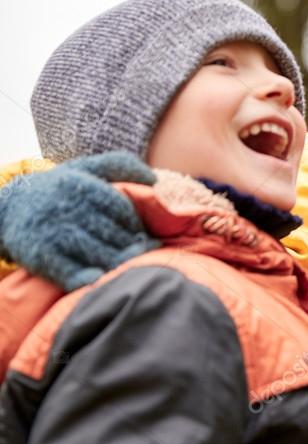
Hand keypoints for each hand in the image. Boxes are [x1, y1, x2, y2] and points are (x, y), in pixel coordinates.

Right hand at [0, 152, 158, 290]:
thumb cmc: (60, 189)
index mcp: (78, 185)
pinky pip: (73, 273)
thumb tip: (156, 179)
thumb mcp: (85, 168)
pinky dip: (92, 278)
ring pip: (98, 254)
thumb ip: (120, 165)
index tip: (146, 232)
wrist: (8, 208)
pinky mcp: (40, 256)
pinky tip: (103, 278)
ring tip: (130, 265)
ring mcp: (52, 233)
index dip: (137, 223)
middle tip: (144, 252)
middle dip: (132, 245)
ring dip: (119, 263)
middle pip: (112, 233)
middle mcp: (64, 208)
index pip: (121, 208)